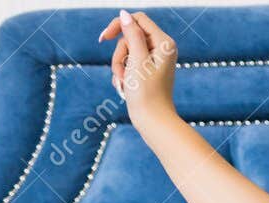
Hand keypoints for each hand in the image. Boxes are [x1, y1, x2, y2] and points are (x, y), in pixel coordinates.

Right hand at [98, 9, 177, 127]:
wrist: (153, 121)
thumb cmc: (146, 93)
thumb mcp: (136, 59)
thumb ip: (131, 34)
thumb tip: (124, 14)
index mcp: (164, 43)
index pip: (138, 19)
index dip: (119, 25)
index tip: (103, 38)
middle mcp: (162, 49)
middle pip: (129, 37)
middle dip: (119, 55)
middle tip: (121, 74)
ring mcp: (155, 60)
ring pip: (126, 51)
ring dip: (119, 67)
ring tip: (123, 83)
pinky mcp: (148, 71)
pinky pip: (129, 63)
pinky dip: (123, 74)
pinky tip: (124, 87)